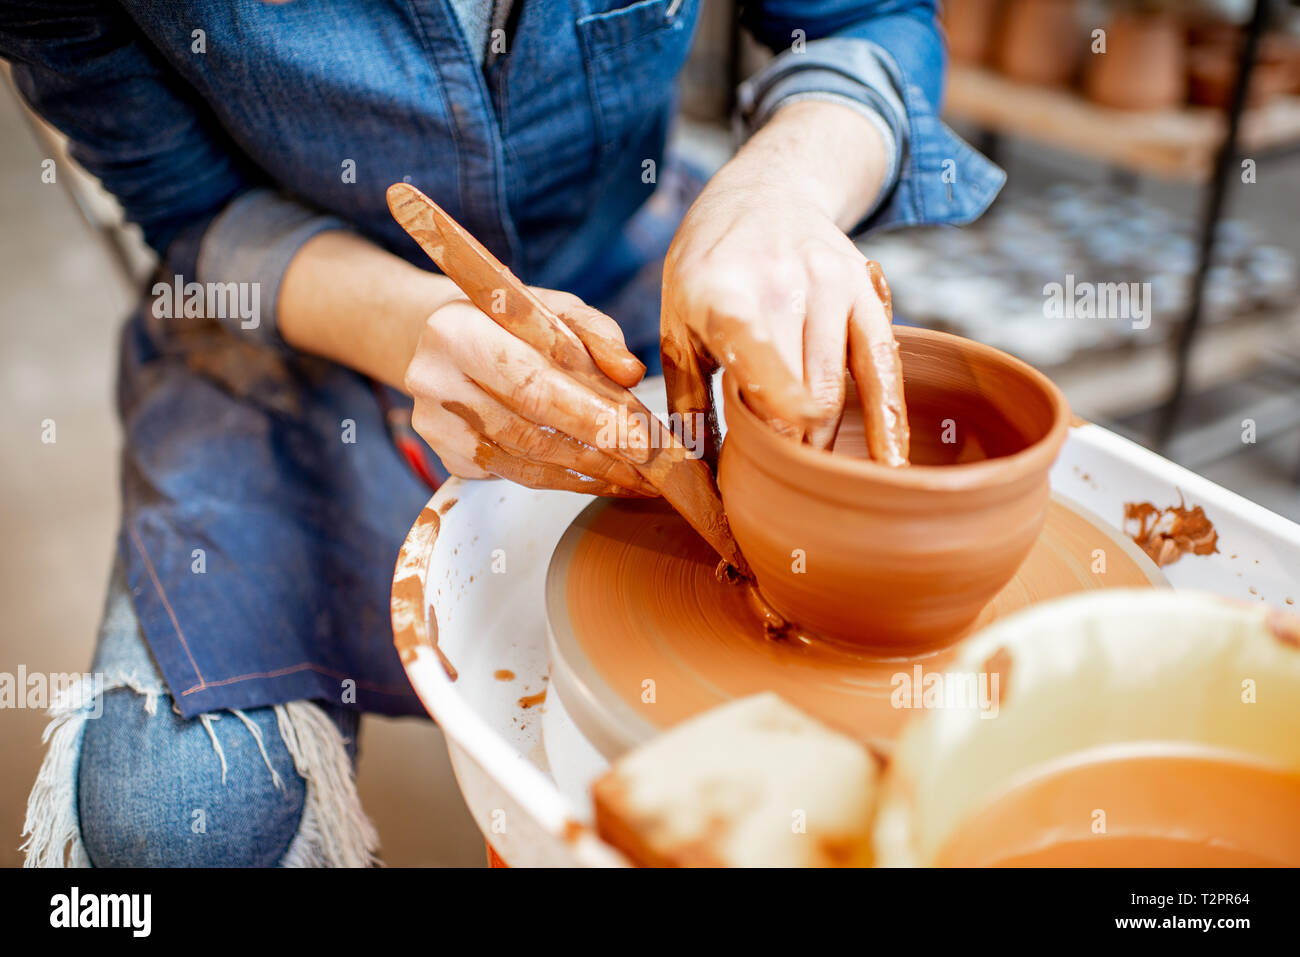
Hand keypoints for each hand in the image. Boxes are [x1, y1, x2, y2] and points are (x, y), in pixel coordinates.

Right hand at [403, 288, 659, 494]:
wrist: (448, 340)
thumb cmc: (512, 321)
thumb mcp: (555, 308)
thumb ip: (595, 334)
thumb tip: (630, 374)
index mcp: (458, 329)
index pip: (537, 379)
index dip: (595, 411)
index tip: (646, 435)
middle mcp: (436, 379)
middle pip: (531, 426)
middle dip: (600, 448)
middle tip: (652, 465)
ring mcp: (437, 423)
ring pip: (527, 458)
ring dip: (590, 471)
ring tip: (639, 477)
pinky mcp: (446, 454)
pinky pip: (517, 474)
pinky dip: (567, 479)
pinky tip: (604, 478)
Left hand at [660, 100, 907, 466]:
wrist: (766, 190)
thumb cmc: (708, 270)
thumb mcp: (677, 325)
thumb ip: (686, 402)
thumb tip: (694, 478)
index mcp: (724, 293)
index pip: (757, 353)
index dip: (775, 407)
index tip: (783, 452)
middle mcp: (783, 285)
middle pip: (801, 391)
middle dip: (791, 446)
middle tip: (773, 480)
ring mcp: (833, 286)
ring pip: (837, 388)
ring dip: (823, 439)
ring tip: (805, 470)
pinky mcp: (868, 294)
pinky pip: (886, 368)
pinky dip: (889, 421)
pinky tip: (892, 465)